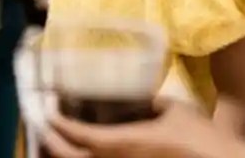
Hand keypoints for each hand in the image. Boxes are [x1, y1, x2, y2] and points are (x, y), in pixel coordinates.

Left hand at [41, 100, 244, 157]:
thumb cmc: (202, 138)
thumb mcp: (173, 109)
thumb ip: (149, 102)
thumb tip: (135, 94)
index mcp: (128, 144)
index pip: (81, 137)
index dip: (59, 124)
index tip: (46, 109)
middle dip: (52, 142)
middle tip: (42, 124)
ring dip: (65, 152)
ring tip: (54, 136)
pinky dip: (86, 155)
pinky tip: (81, 146)